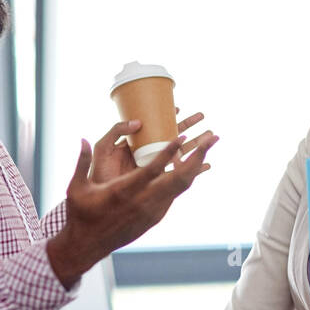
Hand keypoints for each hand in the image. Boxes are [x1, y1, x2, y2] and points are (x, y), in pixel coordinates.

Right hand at [47, 128, 218, 288]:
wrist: (89, 245)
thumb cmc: (81, 214)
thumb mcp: (76, 187)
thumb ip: (82, 161)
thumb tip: (83, 138)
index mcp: (124, 191)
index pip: (152, 169)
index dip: (169, 152)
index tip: (182, 136)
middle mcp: (142, 202)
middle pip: (178, 178)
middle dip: (197, 157)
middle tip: (209, 139)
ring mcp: (152, 211)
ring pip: (181, 187)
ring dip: (195, 167)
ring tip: (206, 149)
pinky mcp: (155, 217)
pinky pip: (175, 195)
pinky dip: (184, 179)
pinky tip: (190, 167)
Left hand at [91, 109, 207, 184]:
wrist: (99, 200)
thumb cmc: (99, 175)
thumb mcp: (103, 149)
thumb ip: (116, 131)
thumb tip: (137, 122)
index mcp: (139, 145)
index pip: (157, 128)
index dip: (168, 118)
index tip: (179, 108)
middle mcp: (150, 155)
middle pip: (174, 137)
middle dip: (189, 127)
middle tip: (202, 117)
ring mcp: (157, 169)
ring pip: (182, 154)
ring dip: (197, 145)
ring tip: (211, 136)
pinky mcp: (161, 183)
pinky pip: (182, 175)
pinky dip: (196, 170)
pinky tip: (208, 165)